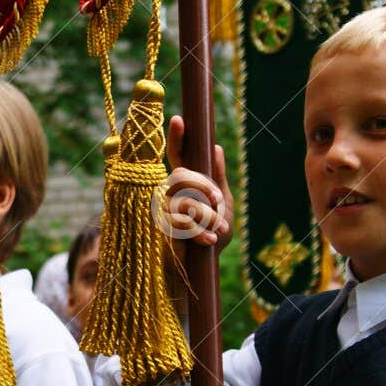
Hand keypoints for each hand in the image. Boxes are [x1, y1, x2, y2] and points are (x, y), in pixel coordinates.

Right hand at [163, 114, 232, 251]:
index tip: (178, 119)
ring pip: (183, 202)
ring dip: (206, 216)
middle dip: (203, 188)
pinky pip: (180, 223)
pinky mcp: (161, 230)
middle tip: (218, 201)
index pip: (177, 156)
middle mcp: (169, 192)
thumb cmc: (214, 234)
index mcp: (185, 183)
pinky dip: (199, 232)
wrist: (205, 266)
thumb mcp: (224, 204)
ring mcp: (163, 210)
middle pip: (180, 175)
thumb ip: (218, 178)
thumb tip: (215, 148)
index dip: (176, 138)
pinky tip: (210, 241)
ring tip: (219, 230)